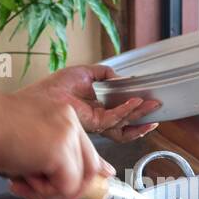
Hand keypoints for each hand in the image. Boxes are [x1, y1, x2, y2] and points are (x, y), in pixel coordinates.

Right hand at [0, 89, 112, 198]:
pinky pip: (66, 188)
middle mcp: (70, 121)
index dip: (76, 177)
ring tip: (22, 186)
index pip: (85, 152)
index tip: (61, 193)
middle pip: (90, 168)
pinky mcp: (60, 151)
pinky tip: (21, 184)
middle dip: (67, 190)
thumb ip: (45, 170)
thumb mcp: (25, 148)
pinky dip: (45, 195)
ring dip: (50, 193)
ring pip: (79, 181)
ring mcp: (68, 135)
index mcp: (62, 115)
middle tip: (39, 194)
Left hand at [26, 64, 160, 142]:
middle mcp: (98, 119)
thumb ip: (103, 73)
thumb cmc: (54, 87)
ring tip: (152, 105)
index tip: (148, 100)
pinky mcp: (93, 123)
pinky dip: (126, 109)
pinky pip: (114, 119)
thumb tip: (118, 76)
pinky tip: (135, 101)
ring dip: (140, 115)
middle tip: (157, 107)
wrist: (41, 95)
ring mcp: (96, 123)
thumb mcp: (85, 73)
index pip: (120, 113)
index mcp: (96, 109)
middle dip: (143, 117)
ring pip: (124, 125)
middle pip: (126, 123)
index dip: (135, 109)